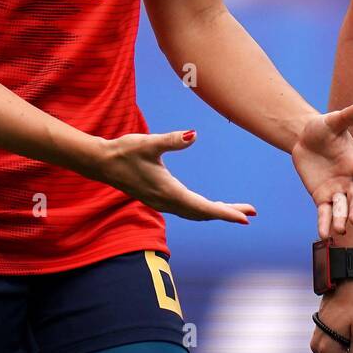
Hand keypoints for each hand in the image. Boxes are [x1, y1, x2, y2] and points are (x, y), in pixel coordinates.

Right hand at [89, 130, 256, 223]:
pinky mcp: (159, 199)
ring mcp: (162, 203)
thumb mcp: (148, 142)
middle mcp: (167, 202)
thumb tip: (194, 134)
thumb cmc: (125, 150)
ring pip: (195, 213)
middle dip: (228, 214)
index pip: (204, 207)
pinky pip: (187, 210)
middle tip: (251, 213)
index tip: (245, 218)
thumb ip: (171, 140)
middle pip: (203, 213)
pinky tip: (211, 206)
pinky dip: (203, 210)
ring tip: (238, 211)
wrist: (101, 162)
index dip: (226, 213)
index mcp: (169, 191)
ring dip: (217, 213)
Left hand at [291, 102, 352, 238]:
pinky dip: (324, 223)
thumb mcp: (332, 121)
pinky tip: (323, 234)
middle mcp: (349, 179)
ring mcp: (336, 190)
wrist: (304, 138)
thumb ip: (346, 116)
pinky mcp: (321, 197)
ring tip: (340, 230)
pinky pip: (324, 212)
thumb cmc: (322, 128)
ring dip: (341, 219)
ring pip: (341, 207)